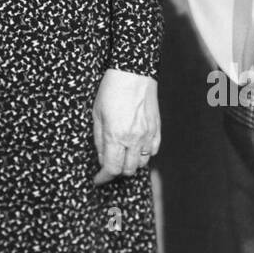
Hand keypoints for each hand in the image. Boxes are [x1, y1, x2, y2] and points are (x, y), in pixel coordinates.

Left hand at [92, 68, 159, 185]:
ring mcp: (148, 134)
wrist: (133, 72)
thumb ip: (99, 140)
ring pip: (141, 163)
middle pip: (127, 170)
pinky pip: (153, 151)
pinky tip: (135, 147)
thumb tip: (101, 158)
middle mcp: (133, 138)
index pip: (111, 168)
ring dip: (130, 164)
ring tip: (121, 155)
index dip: (103, 178)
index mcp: (115, 135)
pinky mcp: (157, 129)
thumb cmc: (111, 90)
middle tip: (108, 166)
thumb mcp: (96, 114)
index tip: (98, 180)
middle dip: (116, 172)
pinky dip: (143, 154)